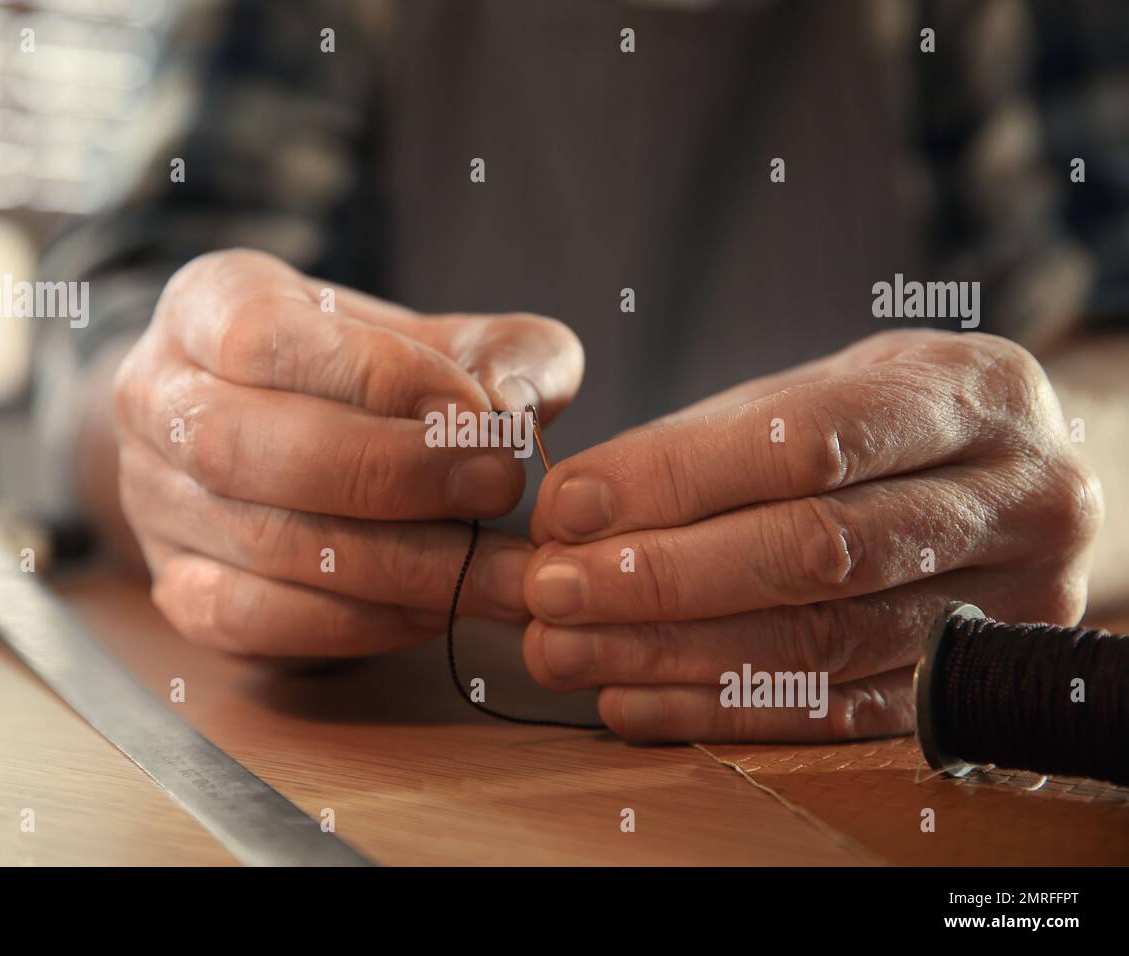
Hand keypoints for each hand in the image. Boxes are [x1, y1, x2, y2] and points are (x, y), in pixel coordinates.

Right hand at [113, 249, 581, 655]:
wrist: (277, 435)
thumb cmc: (364, 379)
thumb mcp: (436, 339)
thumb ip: (501, 354)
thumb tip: (517, 407)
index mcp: (208, 305)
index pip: (267, 338)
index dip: (379, 378)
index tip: (481, 415)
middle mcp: (157, 399)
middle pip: (248, 446)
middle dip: (390, 475)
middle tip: (497, 489)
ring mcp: (154, 500)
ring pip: (259, 540)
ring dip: (397, 565)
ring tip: (496, 570)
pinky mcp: (176, 586)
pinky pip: (252, 617)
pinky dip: (354, 622)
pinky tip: (432, 609)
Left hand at [523, 330, 1102, 740]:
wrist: (1002, 480)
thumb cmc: (879, 422)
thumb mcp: (810, 390)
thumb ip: (702, 444)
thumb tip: (575, 510)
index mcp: (976, 397)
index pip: (809, 442)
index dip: (675, 478)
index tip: (568, 506)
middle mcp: (1020, 503)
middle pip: (818, 552)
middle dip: (664, 576)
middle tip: (553, 589)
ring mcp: (1010, 604)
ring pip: (821, 642)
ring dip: (673, 652)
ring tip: (568, 649)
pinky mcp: (968, 684)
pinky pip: (834, 715)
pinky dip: (719, 711)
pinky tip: (632, 700)